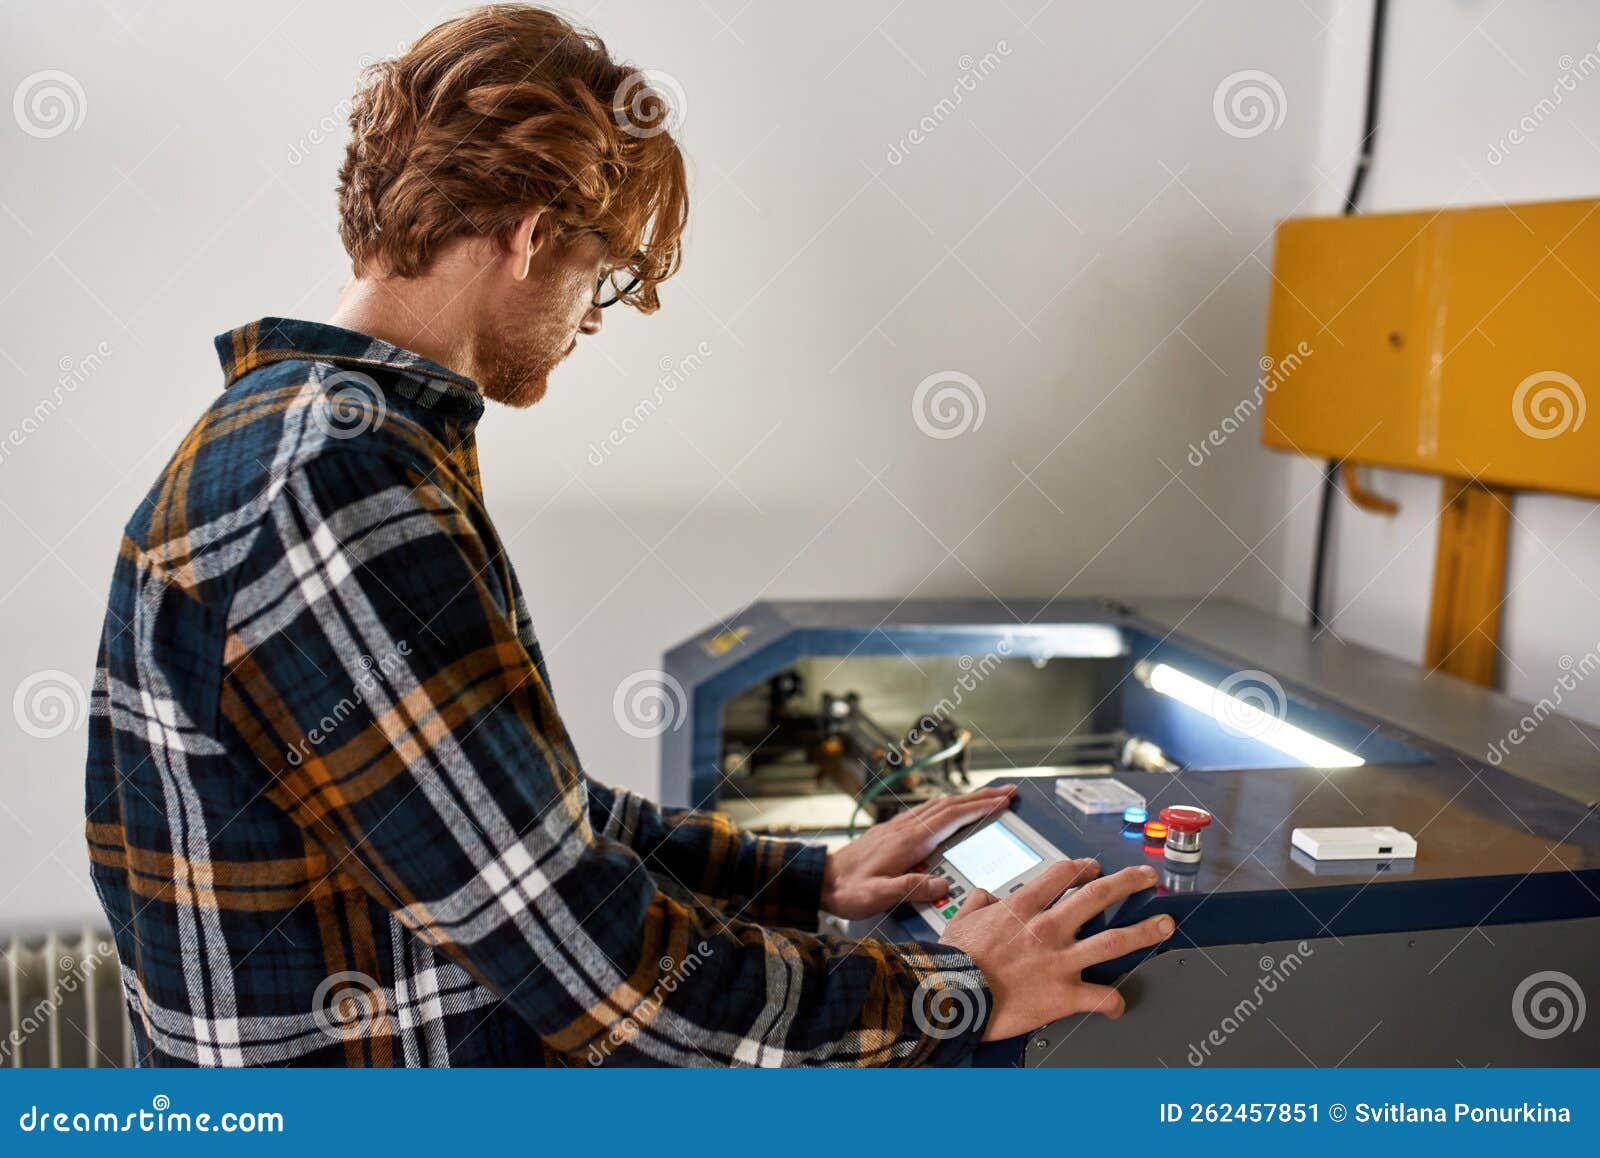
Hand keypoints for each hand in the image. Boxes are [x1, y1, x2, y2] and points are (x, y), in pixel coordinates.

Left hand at [819, 784, 1016, 919]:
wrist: (820, 880)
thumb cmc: (847, 890)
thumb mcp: (878, 895)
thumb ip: (910, 889)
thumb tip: (944, 885)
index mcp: (907, 840)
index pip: (952, 817)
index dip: (980, 807)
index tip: (1003, 800)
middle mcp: (904, 828)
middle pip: (950, 805)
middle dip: (981, 797)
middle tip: (1008, 792)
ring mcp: (897, 827)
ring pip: (938, 805)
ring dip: (966, 799)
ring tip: (988, 798)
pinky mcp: (891, 832)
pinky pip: (926, 812)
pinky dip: (947, 807)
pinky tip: (951, 811)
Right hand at [938, 859, 1173, 1040]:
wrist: (951, 993)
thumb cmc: (954, 961)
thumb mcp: (960, 920)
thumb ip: (977, 903)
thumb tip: (984, 896)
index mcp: (1023, 907)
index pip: (1063, 874)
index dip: (1084, 868)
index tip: (1093, 868)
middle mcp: (1048, 927)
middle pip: (1099, 895)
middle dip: (1129, 882)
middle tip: (1147, 878)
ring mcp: (1060, 960)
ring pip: (1114, 940)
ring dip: (1144, 930)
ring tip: (1165, 924)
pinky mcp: (1063, 994)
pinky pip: (1100, 997)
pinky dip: (1114, 1001)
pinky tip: (1120, 1004)